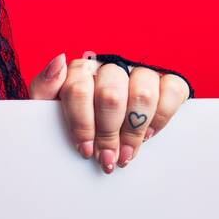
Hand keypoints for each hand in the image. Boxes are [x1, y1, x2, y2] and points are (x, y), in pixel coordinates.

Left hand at [28, 53, 190, 173]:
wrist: (99, 133)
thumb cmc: (74, 120)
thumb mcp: (50, 108)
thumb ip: (45, 86)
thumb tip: (60, 61)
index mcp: (81, 70)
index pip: (79, 90)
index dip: (82, 124)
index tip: (85, 149)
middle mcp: (111, 67)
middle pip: (111, 95)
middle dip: (108, 133)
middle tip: (107, 157)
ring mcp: (139, 73)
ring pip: (142, 92)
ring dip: (134, 130)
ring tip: (126, 154)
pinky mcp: (166, 82)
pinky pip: (172, 89)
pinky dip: (161, 116)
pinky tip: (148, 135)